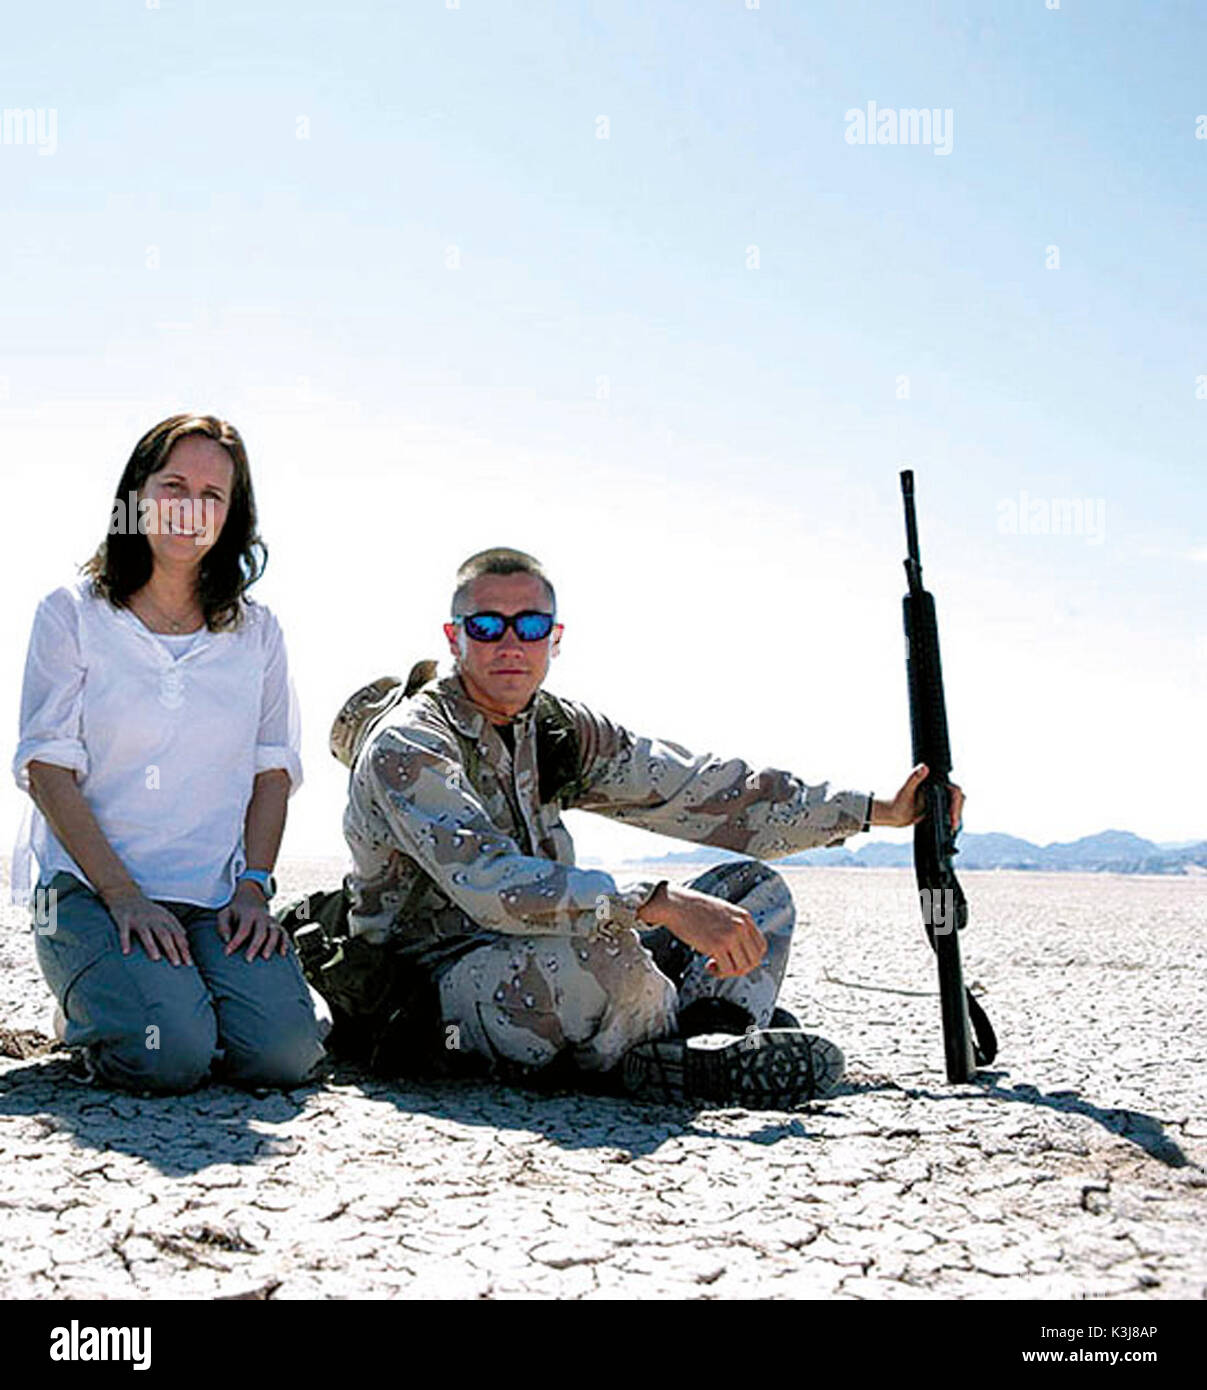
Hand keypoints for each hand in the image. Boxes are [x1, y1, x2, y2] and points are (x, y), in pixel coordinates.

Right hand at [105, 891, 192, 965]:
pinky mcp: (124, 919)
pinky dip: (125, 941)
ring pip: (146, 933)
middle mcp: (153, 918)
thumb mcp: (163, 914)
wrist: (125, 893)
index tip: (189, 963)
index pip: (177, 935)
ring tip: (156, 958)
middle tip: (177, 964)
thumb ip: (174, 926)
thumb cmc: (146, 909)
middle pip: (165, 935)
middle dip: (172, 949)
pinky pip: (124, 931)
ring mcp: (138, 918)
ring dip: (152, 946)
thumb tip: (186, 940)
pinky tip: (126, 952)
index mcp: (164, 918)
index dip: (184, 949)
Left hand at [217, 881, 288, 961]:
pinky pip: (284, 934)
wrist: (250, 899)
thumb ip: (223, 926)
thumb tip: (227, 940)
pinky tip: (282, 954)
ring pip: (275, 932)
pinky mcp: (278, 926)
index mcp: (248, 914)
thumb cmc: (235, 913)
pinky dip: (284, 943)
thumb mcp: (225, 914)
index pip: (243, 929)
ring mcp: (271, 921)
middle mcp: (262, 917)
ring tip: (265, 957)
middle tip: (248, 959)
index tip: (227, 953)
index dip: (236, 942)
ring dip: (271, 945)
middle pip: (261, 932)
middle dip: (255, 946)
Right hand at [637, 883, 766, 978]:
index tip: (736, 960)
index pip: (761, 947)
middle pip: (754, 960)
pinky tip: (708, 965)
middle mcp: (741, 926)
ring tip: (714, 965)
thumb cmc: (694, 909)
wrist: (676, 904)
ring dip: (729, 972)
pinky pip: (727, 969)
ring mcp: (730, 935)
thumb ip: (736, 927)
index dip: (750, 958)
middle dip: (740, 968)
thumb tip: (741, 951)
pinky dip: (718, 972)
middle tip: (725, 967)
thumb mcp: (724, 913)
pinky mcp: (717, 945)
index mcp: (744, 917)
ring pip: (742, 967)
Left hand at [876, 764, 964, 833]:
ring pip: (953, 805)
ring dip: (956, 815)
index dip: (956, 803)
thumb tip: (924, 767)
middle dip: (957, 811)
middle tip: (953, 825)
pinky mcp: (932, 809)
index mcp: (930, 781)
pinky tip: (949, 827)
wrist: (885, 814)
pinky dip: (950, 819)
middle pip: (956, 798)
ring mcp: (934, 799)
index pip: (952, 789)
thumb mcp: (904, 790)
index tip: (952, 815)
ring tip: (952, 827)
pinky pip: (946, 813)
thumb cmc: (891, 800)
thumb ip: (914, 778)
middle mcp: (934, 789)